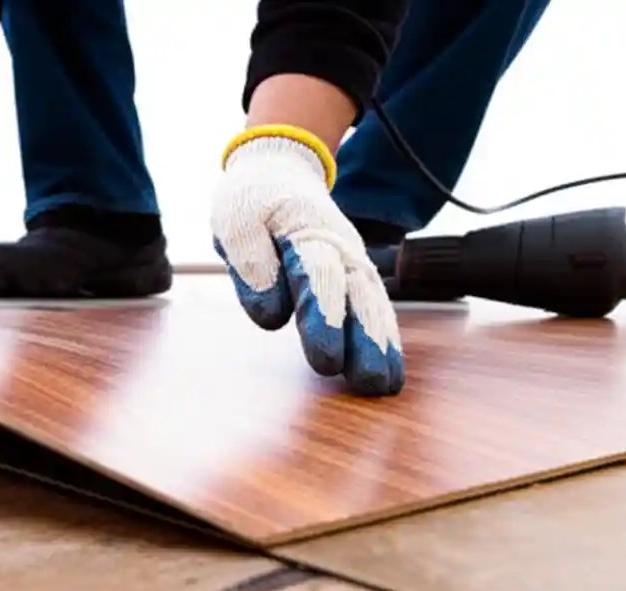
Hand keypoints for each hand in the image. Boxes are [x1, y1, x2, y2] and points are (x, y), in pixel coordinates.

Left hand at [210, 127, 404, 395]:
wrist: (278, 170)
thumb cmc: (252, 201)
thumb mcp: (235, 221)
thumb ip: (251, 262)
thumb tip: (272, 312)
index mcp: (305, 231)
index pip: (318, 279)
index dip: (323, 320)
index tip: (326, 360)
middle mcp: (339, 247)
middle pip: (357, 296)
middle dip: (365, 342)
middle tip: (369, 383)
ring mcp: (352, 260)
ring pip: (372, 304)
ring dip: (381, 345)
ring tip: (387, 385)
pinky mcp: (354, 274)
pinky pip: (374, 306)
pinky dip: (384, 336)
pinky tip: (390, 368)